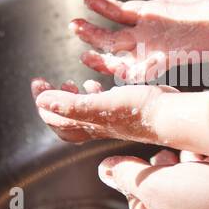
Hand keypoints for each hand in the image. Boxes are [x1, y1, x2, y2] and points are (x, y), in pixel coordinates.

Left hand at [31, 79, 177, 144]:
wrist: (170, 116)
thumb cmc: (139, 111)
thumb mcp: (101, 105)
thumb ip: (71, 105)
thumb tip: (41, 102)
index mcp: (87, 125)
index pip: (54, 118)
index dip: (42, 102)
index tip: (38, 83)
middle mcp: (96, 126)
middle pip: (64, 119)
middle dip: (51, 102)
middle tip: (44, 84)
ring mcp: (110, 119)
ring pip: (81, 113)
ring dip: (69, 99)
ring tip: (68, 84)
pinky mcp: (124, 111)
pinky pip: (100, 106)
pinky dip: (91, 95)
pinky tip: (95, 84)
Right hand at [71, 0, 208, 82]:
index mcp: (157, 15)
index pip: (122, 13)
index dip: (103, 8)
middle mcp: (153, 33)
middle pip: (113, 35)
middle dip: (91, 31)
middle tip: (73, 24)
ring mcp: (158, 47)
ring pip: (119, 52)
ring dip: (99, 50)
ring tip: (80, 44)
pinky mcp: (168, 58)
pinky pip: (140, 70)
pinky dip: (124, 70)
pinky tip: (107, 65)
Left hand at [97, 150, 208, 208]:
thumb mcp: (159, 184)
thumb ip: (128, 176)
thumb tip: (105, 171)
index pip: (138, 202)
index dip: (143, 173)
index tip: (156, 155)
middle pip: (169, 196)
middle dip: (174, 168)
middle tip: (182, 155)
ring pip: (198, 192)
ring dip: (199, 169)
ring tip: (207, 158)